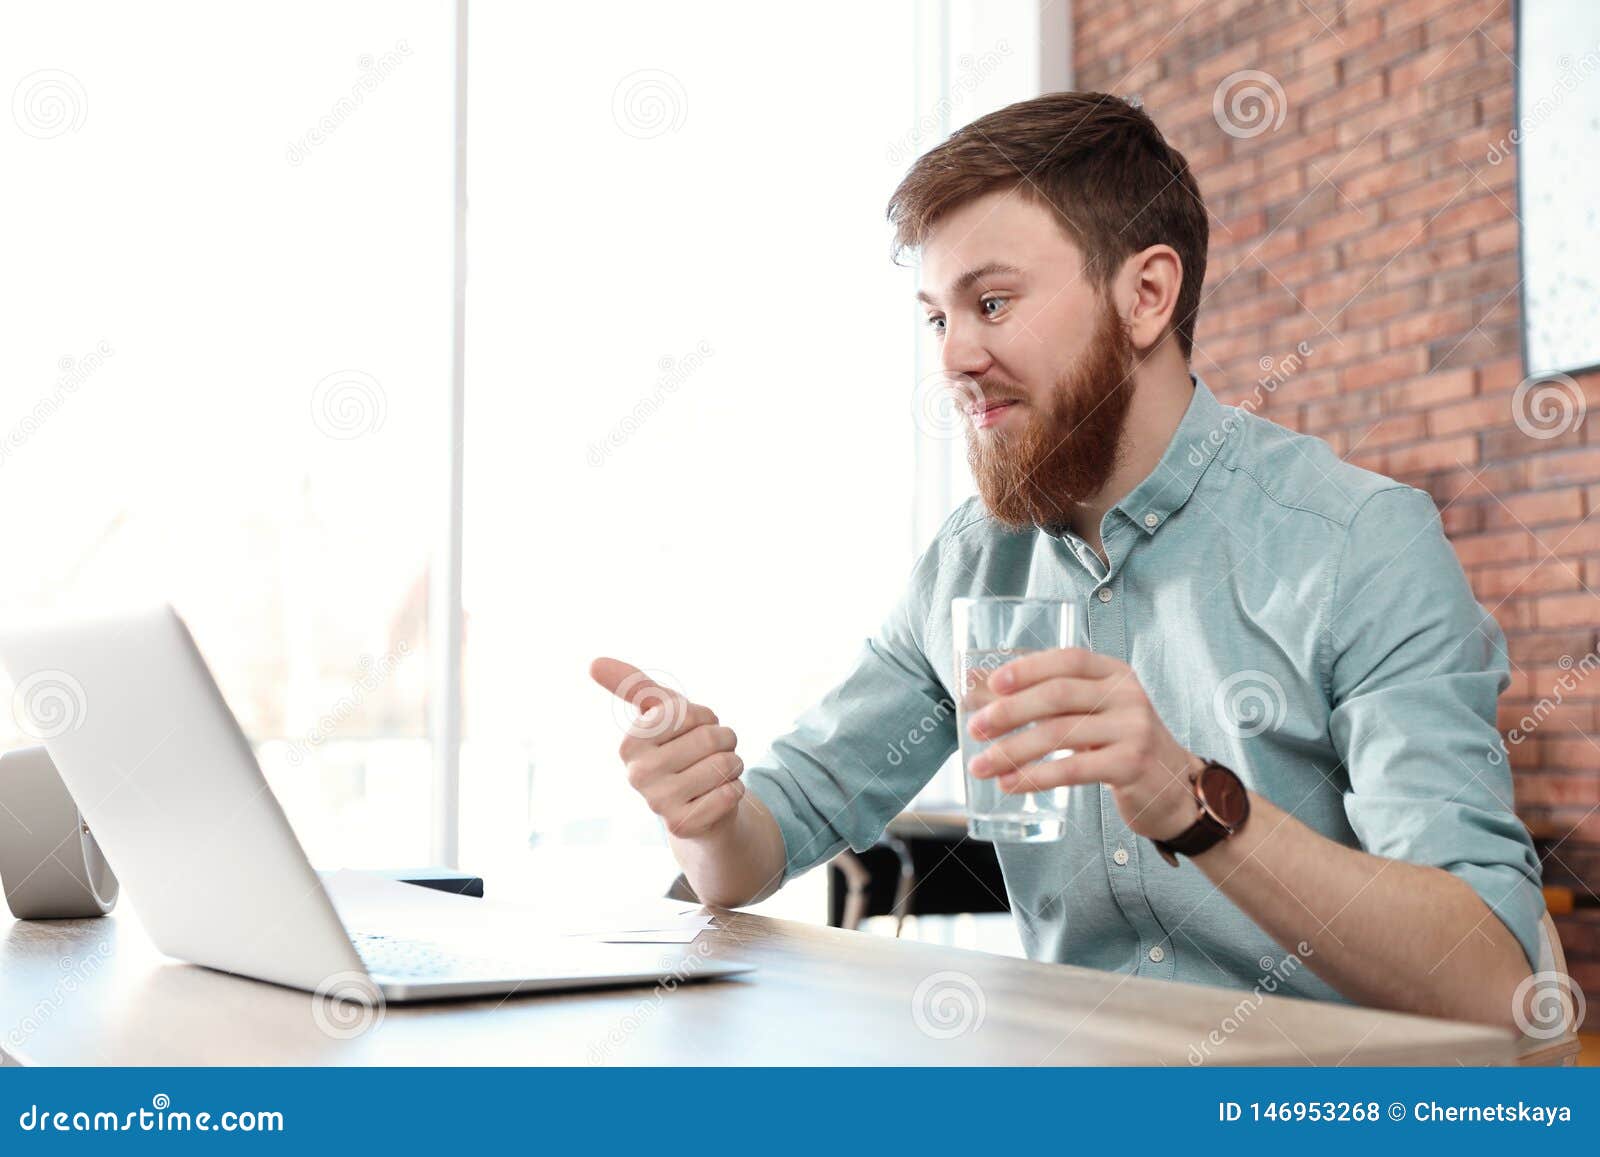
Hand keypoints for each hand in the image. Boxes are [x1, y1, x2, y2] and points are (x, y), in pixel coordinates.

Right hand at [589, 657, 746, 839]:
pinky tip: (717, 797)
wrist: (700, 806)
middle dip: (724, 741)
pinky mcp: (684, 826)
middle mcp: (637, 775)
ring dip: (732, 765)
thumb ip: (634, 686)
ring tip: (715, 774)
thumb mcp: (663, 713)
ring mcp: (658, 804)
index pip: (687, 712)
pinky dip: (734, 790)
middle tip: (709, 754)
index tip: (693, 731)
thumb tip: (594, 662)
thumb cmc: (681, 750)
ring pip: (724, 764)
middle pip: (709, 737)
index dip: (704, 717)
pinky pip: (730, 793)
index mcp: (630, 744)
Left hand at [963, 647, 1199, 840]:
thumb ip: (1053, 700)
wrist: (1175, 787)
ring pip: (1059, 734)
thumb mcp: (1097, 711)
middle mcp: (1126, 695)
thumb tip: (980, 691)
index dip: (1027, 668)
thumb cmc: (1121, 744)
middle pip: (1058, 695)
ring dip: (1012, 751)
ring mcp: (1133, 729)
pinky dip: (1034, 778)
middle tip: (975, 728)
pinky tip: (1010, 785)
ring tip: (981, 766)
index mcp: (1115, 673)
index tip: (992, 683)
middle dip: (1009, 711)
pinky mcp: (1131, 766)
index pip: (1068, 659)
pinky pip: (1072, 770)